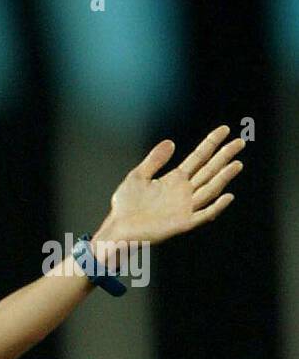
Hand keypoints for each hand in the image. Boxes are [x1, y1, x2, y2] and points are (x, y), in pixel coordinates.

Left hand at [99, 125, 244, 248]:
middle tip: (240, 142)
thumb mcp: (137, 177)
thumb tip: (170, 142)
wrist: (118, 229)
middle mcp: (184, 191)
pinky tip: (228, 196)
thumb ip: (154, 160)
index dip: (211, 143)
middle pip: (209, 170)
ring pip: (210, 189)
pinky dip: (216, 207)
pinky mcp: (183, 222)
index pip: (198, 158)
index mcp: (175, 179)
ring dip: (223, 178)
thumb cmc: (125, 206)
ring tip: (236, 163)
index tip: (224, 129)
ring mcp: (185, 207)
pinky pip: (204, 214)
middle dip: (224, 156)